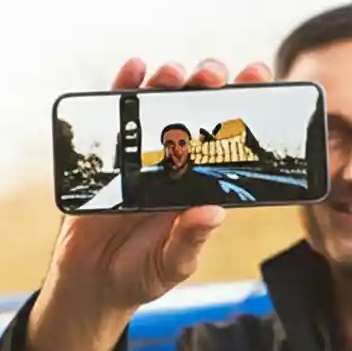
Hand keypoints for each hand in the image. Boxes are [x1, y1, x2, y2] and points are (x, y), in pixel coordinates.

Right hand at [24, 58, 270, 350]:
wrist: (92, 281)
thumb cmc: (141, 272)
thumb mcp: (173, 264)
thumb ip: (190, 240)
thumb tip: (213, 213)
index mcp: (201, 181)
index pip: (228, 134)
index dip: (246, 102)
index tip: (259, 74)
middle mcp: (176, 160)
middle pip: (195, 107)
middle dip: (207, 83)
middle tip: (213, 78)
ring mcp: (142, 154)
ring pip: (159, 103)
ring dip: (169, 80)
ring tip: (174, 73)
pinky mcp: (109, 155)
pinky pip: (117, 114)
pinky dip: (124, 86)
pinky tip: (134, 68)